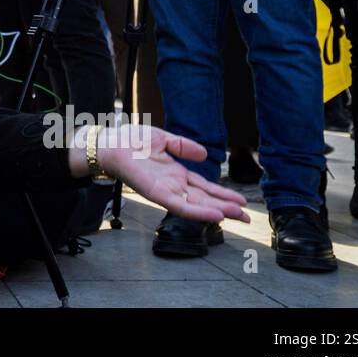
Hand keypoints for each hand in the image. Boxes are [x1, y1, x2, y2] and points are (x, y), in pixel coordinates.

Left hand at [71, 124, 249, 223]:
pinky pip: (179, 206)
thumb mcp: (163, 139)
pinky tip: (214, 215)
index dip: (223, 195)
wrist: (109, 144)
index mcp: (176, 174)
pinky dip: (197, 212)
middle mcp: (173, 186)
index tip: (242, 202)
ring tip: (237, 217)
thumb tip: (205, 154)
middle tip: (248, 217)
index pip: (204, 188)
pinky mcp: (156, 193)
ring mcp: (166, 191)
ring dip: (217, 211)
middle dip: (226, 208)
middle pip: (204, 200)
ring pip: (196, 205)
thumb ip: (183, 146)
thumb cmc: (130, 141)